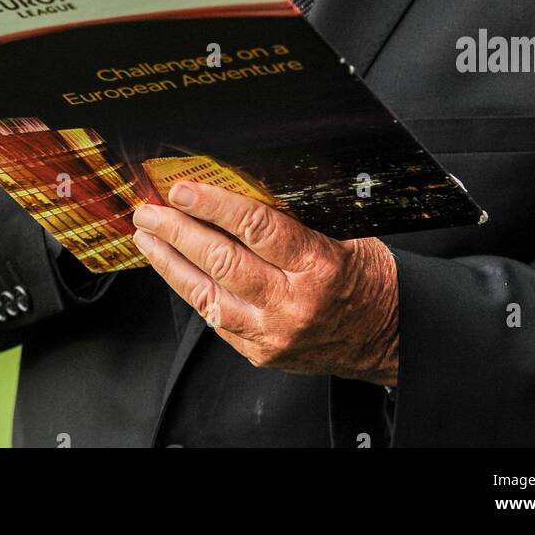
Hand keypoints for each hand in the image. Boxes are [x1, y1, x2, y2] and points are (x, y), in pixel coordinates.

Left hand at [131, 179, 398, 385]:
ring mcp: (272, 333)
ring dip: (171, 262)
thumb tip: (239, 183)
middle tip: (151, 210)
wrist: (387, 336)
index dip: (214, 205)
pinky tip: (174, 269)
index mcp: (318, 265)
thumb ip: (294, 216)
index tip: (183, 189)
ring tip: (148, 236)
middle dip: (178, 231)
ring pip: (208, 294)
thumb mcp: (342, 234)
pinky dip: (190, 290)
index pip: (257, 228)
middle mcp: (292, 303)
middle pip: (223, 261)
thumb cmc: (366, 278)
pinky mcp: (260, 352)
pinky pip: (215, 318)